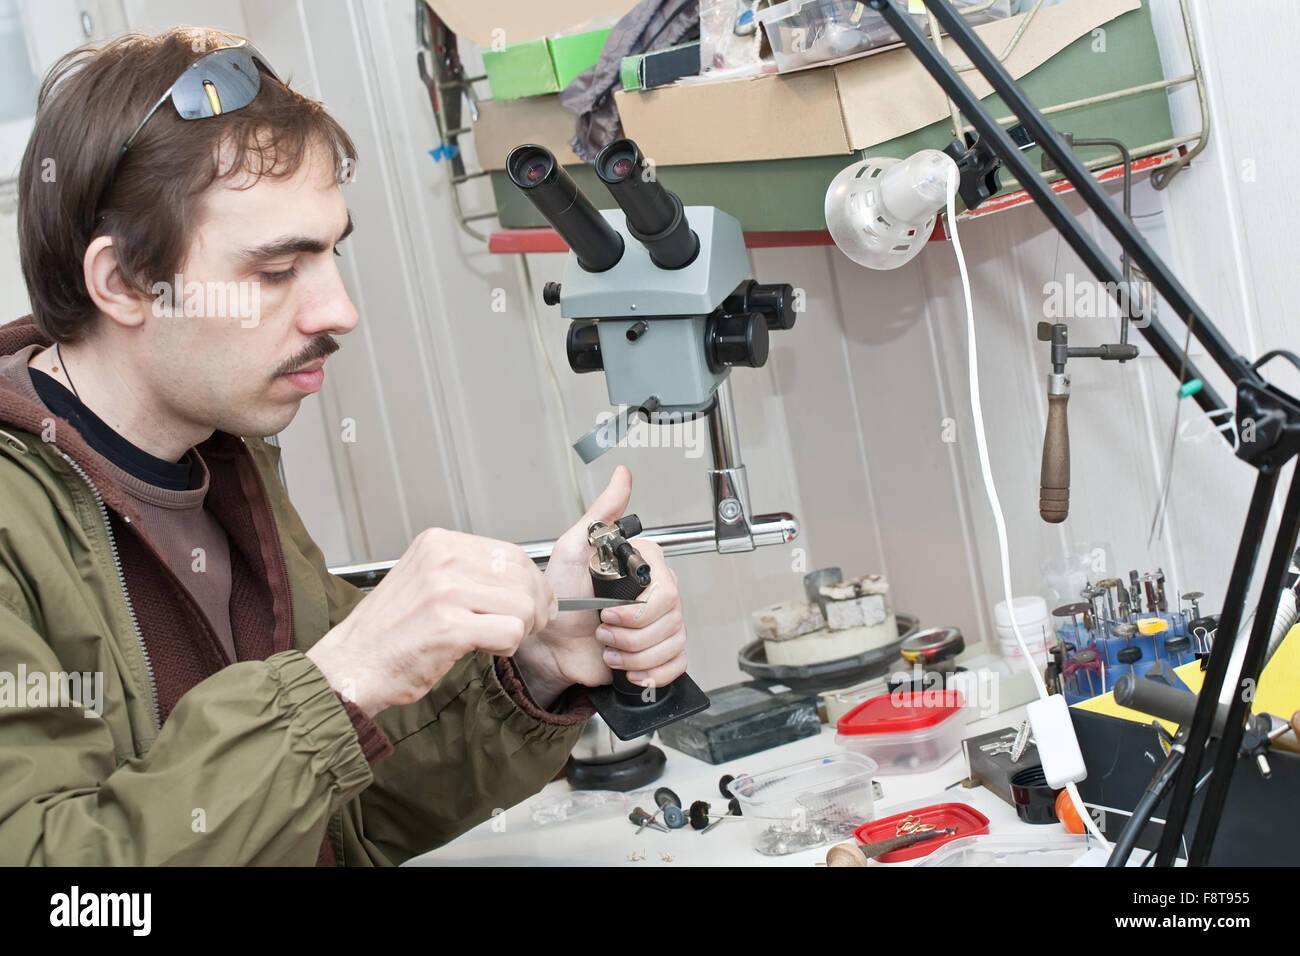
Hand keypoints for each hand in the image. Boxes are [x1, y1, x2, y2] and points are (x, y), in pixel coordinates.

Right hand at [307, 528, 557, 716]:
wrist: (350, 665)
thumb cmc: (389, 631)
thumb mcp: (426, 580)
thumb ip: (470, 573)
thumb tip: (525, 580)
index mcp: (438, 543)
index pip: (512, 553)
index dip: (533, 582)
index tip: (536, 603)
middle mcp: (442, 560)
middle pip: (523, 578)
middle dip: (534, 608)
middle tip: (524, 628)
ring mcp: (444, 592)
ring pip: (522, 606)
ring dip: (518, 630)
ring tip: (493, 639)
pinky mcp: (448, 628)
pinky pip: (509, 633)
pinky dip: (506, 646)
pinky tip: (485, 649)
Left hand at [514, 466, 688, 706]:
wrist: (551, 645)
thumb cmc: (559, 597)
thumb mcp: (573, 548)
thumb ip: (600, 514)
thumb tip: (622, 476)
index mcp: (646, 567)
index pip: (666, 591)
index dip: (635, 610)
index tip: (606, 611)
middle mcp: (660, 592)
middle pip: (670, 620)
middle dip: (629, 635)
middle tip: (602, 629)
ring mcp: (663, 624)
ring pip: (672, 644)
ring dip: (633, 655)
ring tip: (608, 647)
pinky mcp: (661, 653)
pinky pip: (677, 665)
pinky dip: (651, 673)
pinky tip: (629, 668)